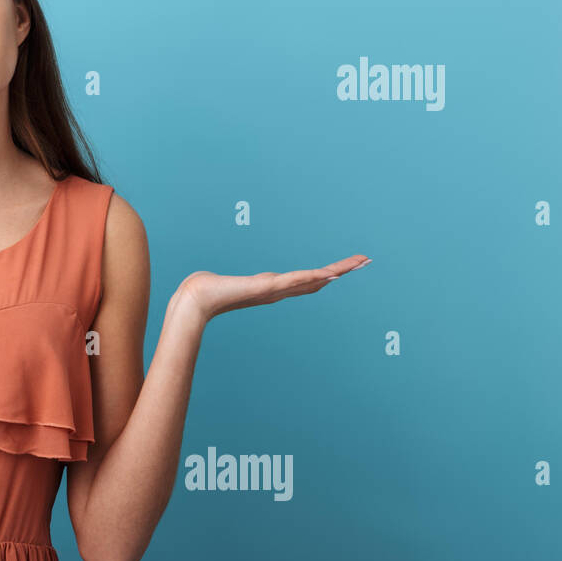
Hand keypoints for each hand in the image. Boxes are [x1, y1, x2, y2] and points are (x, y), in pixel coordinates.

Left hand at [177, 254, 370, 322]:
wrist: (195, 299)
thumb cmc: (205, 291)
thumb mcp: (223, 284)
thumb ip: (223, 283)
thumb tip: (214, 281)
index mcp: (270, 288)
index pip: (305, 281)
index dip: (326, 275)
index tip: (344, 269)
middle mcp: (277, 290)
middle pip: (317, 280)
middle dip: (342, 270)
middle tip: (366, 261)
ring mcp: (274, 290)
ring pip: (312, 279)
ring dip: (337, 270)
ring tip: (359, 263)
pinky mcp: (266, 287)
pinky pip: (296, 280)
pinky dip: (315, 277)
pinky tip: (330, 274)